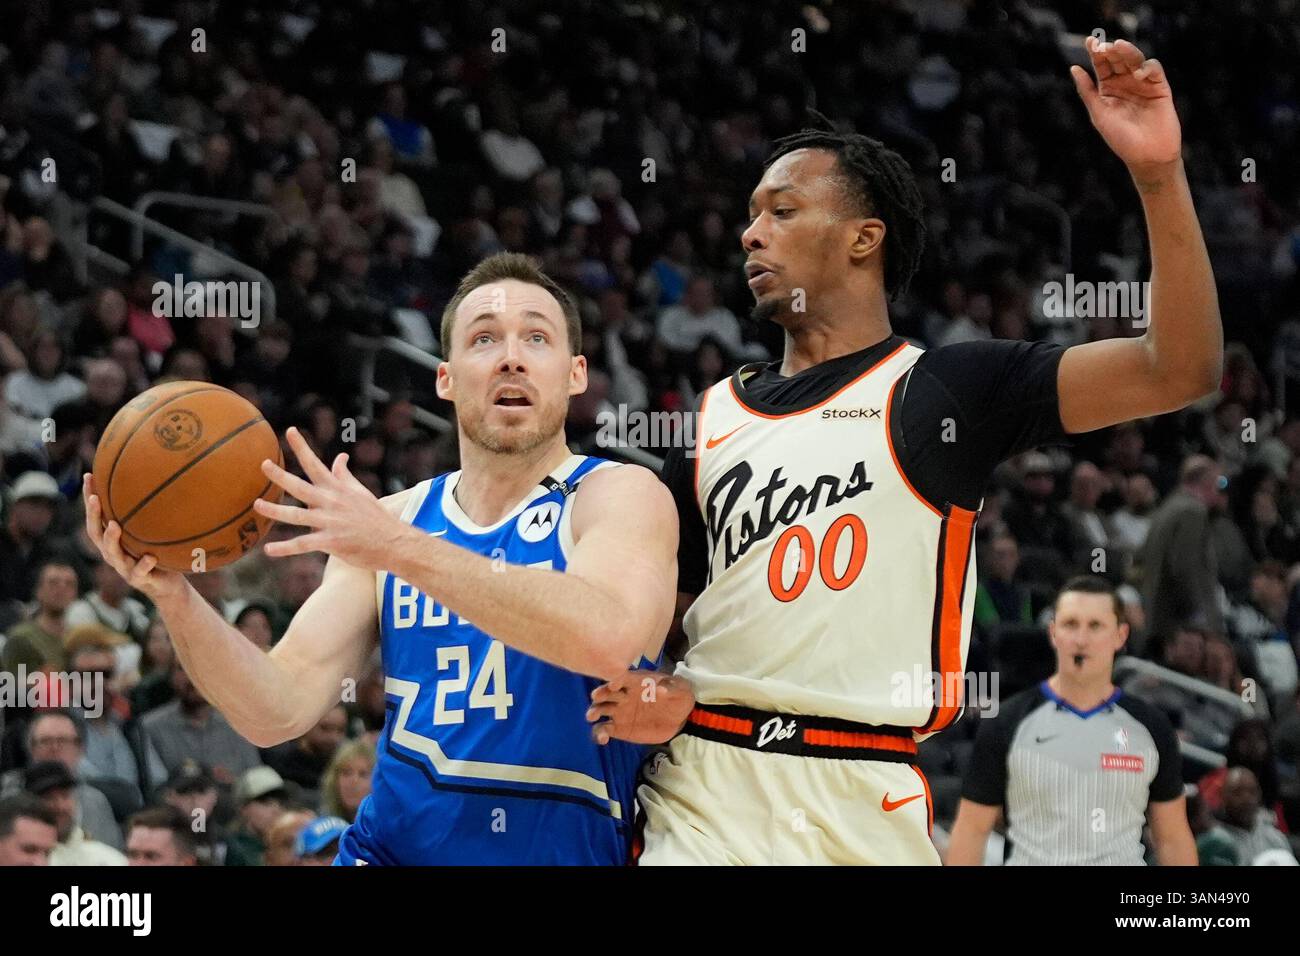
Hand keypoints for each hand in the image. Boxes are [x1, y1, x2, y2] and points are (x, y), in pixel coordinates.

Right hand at [82, 474, 186, 601]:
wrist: (167, 585)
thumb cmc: (158, 553)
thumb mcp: (151, 531)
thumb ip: (148, 513)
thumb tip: (158, 478)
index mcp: (112, 540)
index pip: (95, 516)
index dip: (89, 497)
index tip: (89, 475)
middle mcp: (112, 553)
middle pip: (96, 534)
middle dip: (93, 516)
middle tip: (95, 499)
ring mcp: (124, 567)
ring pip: (112, 554)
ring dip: (112, 539)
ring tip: (115, 525)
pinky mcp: (139, 579)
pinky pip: (140, 572)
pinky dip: (144, 564)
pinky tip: (150, 557)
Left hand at [254, 426, 408, 570]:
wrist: (393, 541)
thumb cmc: (375, 517)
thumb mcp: (360, 492)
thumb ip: (344, 475)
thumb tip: (340, 456)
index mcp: (337, 489)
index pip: (316, 464)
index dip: (302, 447)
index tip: (290, 431)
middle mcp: (332, 503)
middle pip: (301, 486)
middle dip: (280, 475)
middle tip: (263, 464)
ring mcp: (330, 522)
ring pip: (297, 515)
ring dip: (275, 511)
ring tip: (257, 505)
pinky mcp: (331, 542)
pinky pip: (303, 545)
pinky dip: (285, 548)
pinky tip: (269, 550)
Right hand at [586, 670, 694, 744]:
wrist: (679, 717)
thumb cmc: (677, 696)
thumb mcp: (680, 688)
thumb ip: (671, 687)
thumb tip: (661, 690)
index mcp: (636, 682)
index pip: (623, 677)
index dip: (617, 678)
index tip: (614, 684)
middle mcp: (623, 695)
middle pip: (607, 692)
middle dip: (600, 693)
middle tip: (597, 698)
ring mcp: (619, 712)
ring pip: (600, 709)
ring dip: (594, 711)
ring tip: (592, 717)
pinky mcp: (619, 728)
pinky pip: (604, 730)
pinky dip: (599, 734)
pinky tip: (602, 739)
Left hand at [1071, 37, 1181, 172]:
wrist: (1147, 156)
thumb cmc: (1121, 139)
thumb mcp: (1099, 115)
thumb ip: (1087, 92)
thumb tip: (1073, 68)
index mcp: (1108, 89)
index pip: (1101, 66)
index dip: (1095, 53)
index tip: (1089, 42)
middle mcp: (1125, 84)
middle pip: (1117, 60)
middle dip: (1110, 50)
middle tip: (1104, 45)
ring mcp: (1143, 84)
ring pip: (1135, 60)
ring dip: (1127, 51)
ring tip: (1118, 47)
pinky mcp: (1160, 87)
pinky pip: (1154, 69)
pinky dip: (1146, 67)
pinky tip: (1137, 74)